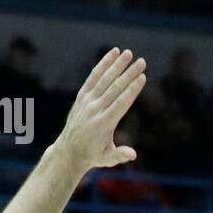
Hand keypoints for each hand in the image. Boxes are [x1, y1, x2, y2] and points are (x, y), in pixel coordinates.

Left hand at [58, 48, 144, 172]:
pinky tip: (113, 54)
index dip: (132, 89)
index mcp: (104, 124)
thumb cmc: (93, 155)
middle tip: (142, 62)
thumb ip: (120, 155)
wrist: (69, 151)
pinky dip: (102, 65)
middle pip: (115, 88)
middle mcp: (95, 110)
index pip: (121, 103)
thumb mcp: (107, 159)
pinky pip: (93, 78)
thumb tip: (132, 155)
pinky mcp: (82, 96)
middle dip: (129, 74)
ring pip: (104, 80)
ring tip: (128, 53)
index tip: (142, 77)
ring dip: (117, 65)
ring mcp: (87, 101)